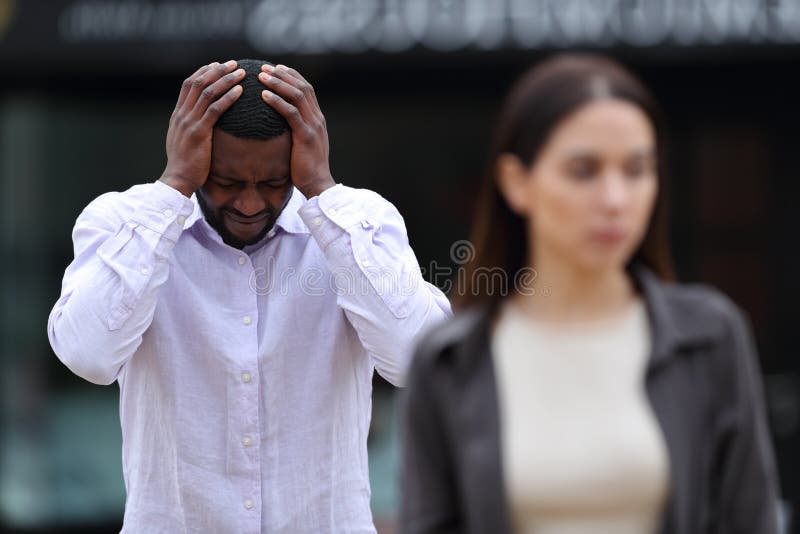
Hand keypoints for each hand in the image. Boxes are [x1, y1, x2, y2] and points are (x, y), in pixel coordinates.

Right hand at [158, 61, 245, 196]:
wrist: (177, 180)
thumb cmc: (185, 164)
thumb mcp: (184, 141)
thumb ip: (191, 128)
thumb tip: (202, 121)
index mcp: (178, 115)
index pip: (188, 84)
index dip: (204, 72)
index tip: (218, 64)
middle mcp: (181, 115)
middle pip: (198, 82)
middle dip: (217, 70)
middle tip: (234, 64)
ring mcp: (189, 123)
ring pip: (207, 92)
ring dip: (225, 80)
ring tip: (241, 73)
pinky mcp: (199, 133)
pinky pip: (214, 110)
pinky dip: (228, 98)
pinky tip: (240, 91)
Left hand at [258, 64, 335, 198]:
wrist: (318, 185)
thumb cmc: (307, 168)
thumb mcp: (303, 145)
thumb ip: (297, 131)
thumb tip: (280, 124)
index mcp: (318, 119)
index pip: (307, 89)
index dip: (292, 76)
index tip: (277, 68)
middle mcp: (317, 119)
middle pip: (302, 87)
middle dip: (283, 75)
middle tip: (264, 68)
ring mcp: (313, 127)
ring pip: (297, 96)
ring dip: (278, 83)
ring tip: (261, 77)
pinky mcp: (305, 136)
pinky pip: (290, 113)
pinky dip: (277, 101)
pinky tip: (263, 96)